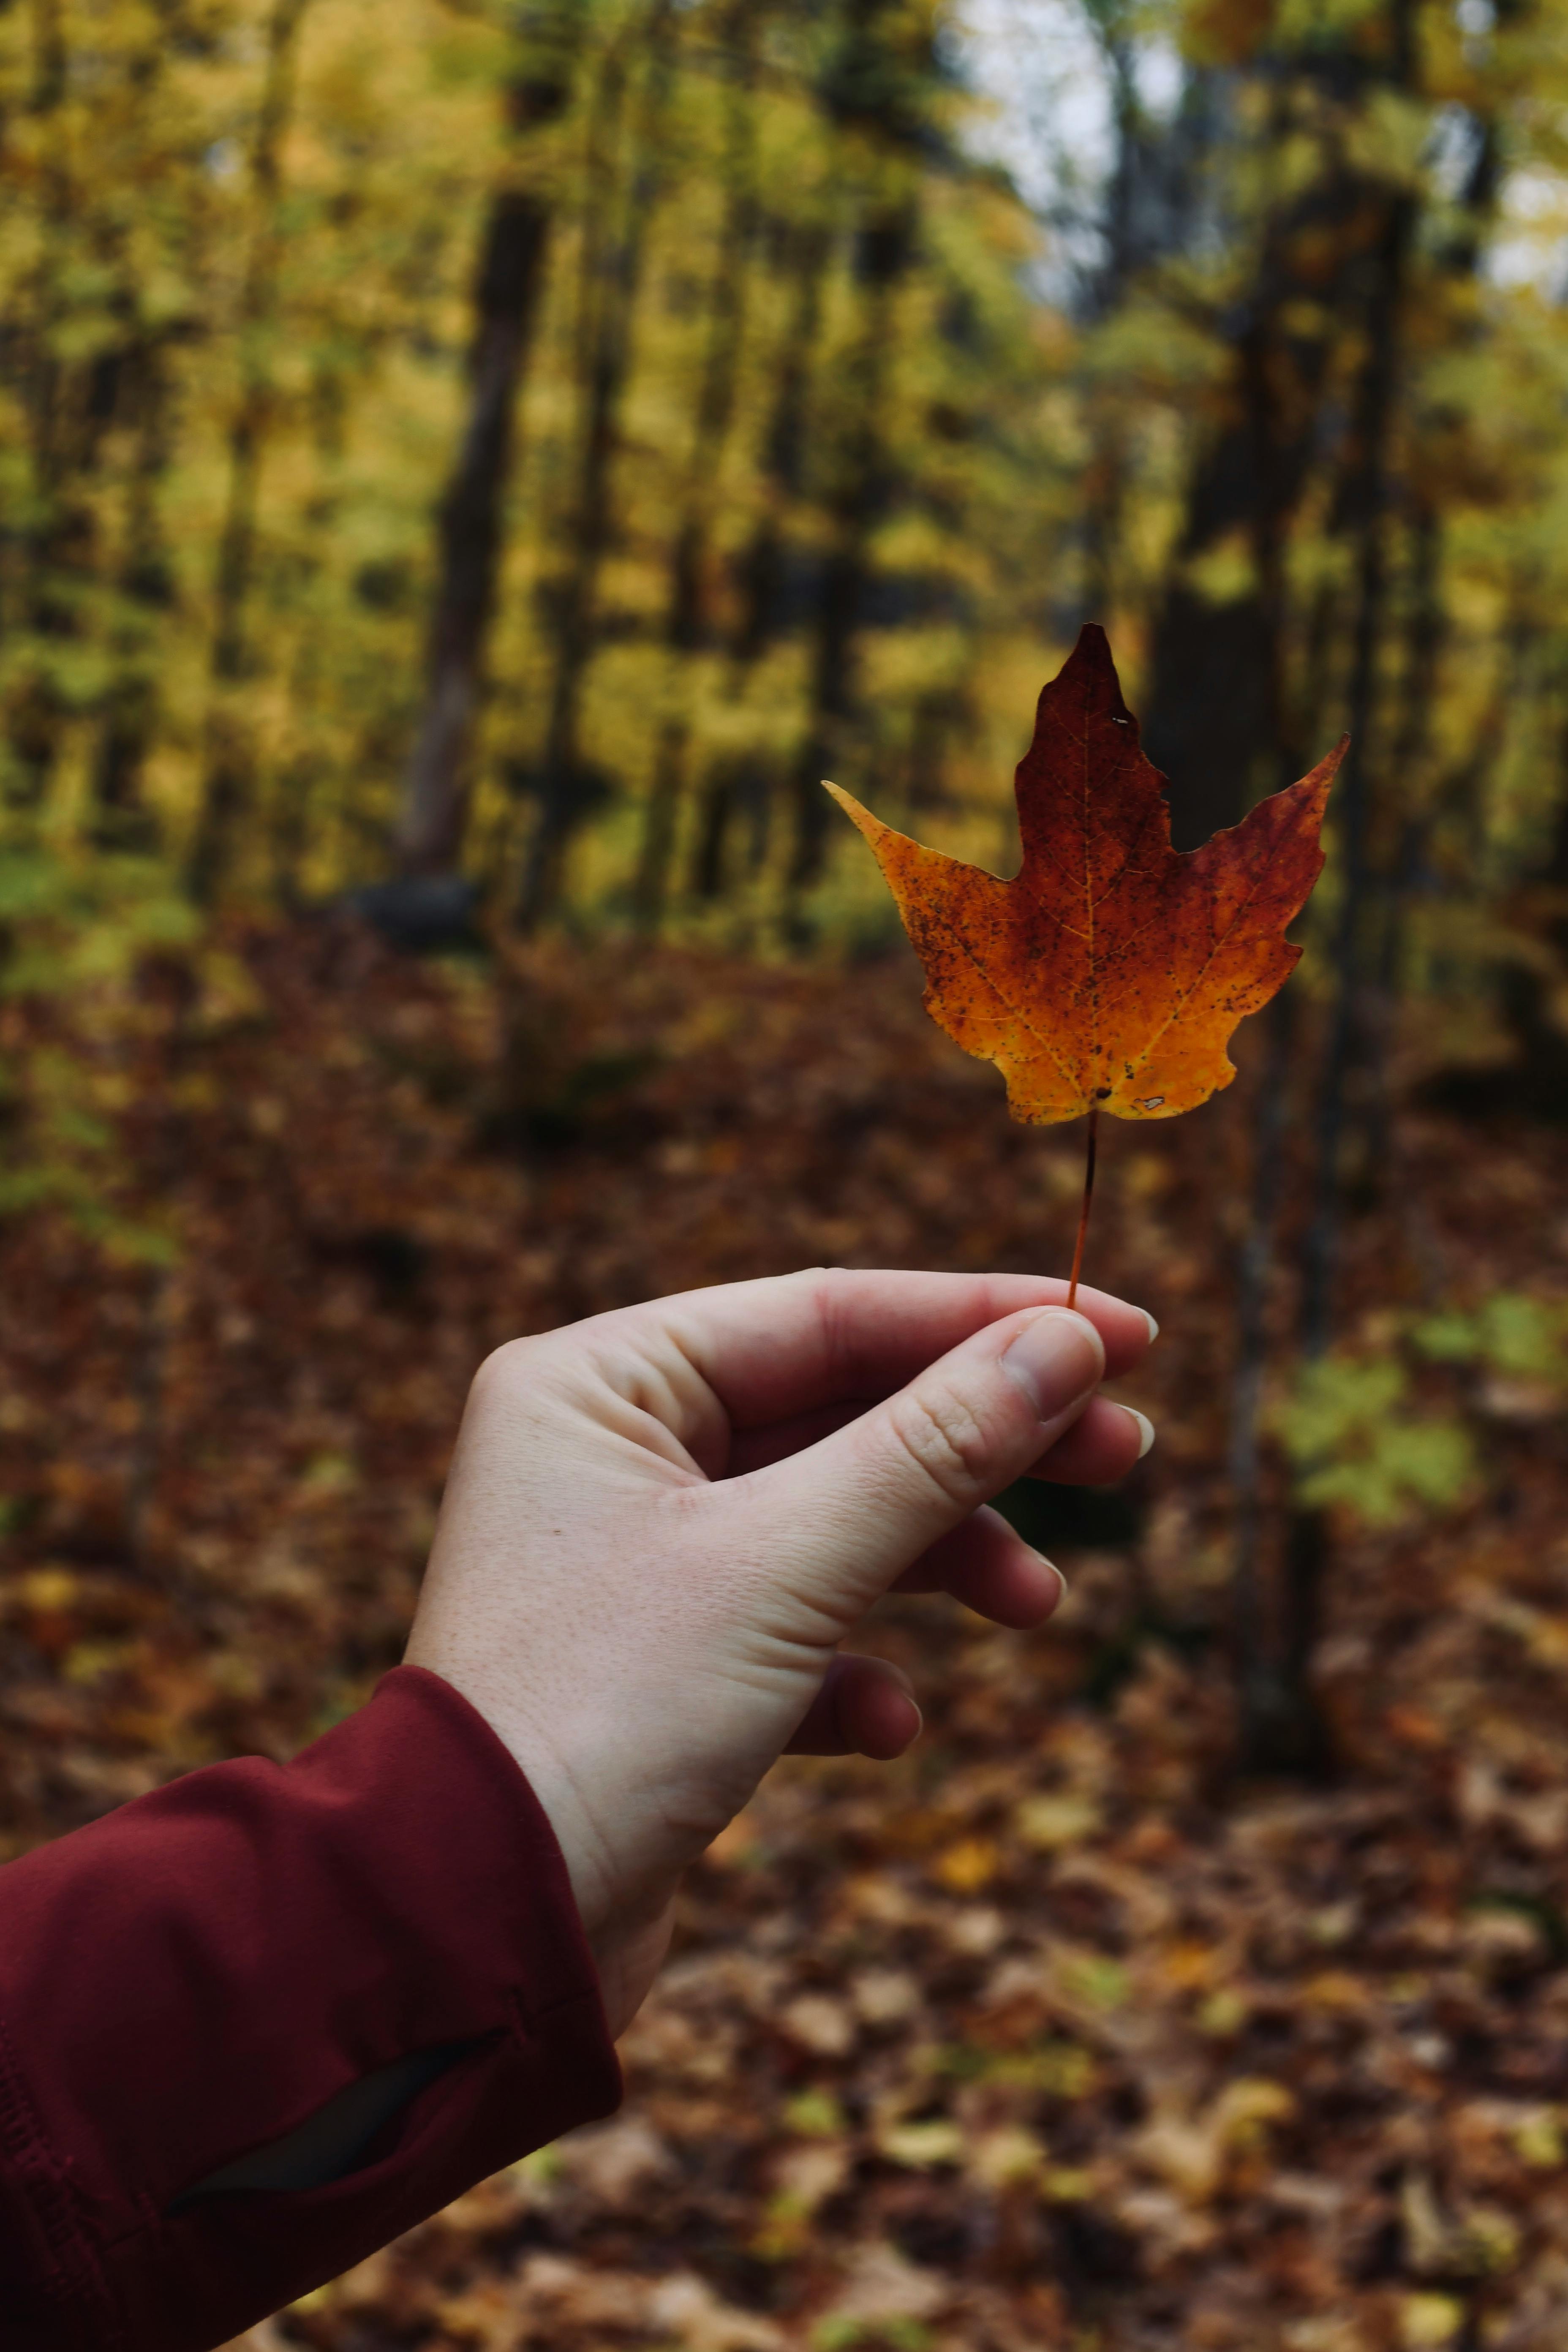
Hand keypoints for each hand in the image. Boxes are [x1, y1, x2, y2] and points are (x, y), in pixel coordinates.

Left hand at [405, 1269, 1154, 2035]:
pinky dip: (851, 1665)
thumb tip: (1064, 1345)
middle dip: (981, 1441)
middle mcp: (605, 1450)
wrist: (481, 1927)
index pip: (828, 1313)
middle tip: (1124, 1458)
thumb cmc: (606, 1712)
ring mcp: (628, 1559)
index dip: (984, 1319)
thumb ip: (933, 1446)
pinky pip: (786, 1628)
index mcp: (600, 1380)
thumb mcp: (790, 1562)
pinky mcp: (654, 1662)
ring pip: (827, 1520)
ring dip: (938, 1560)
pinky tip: (887, 1724)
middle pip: (840, 1410)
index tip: (1121, 1333)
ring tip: (1034, 1606)